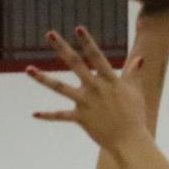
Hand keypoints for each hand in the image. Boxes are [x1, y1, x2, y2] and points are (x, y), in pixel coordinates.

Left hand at [29, 28, 151, 150]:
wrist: (130, 140)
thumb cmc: (134, 115)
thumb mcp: (135, 92)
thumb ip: (133, 74)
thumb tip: (140, 59)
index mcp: (109, 80)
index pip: (97, 56)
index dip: (88, 42)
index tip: (78, 28)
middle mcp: (96, 88)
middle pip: (76, 64)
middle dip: (62, 47)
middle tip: (50, 33)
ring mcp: (86, 103)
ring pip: (60, 88)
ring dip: (43, 78)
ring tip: (28, 69)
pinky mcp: (81, 118)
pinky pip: (61, 116)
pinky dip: (48, 116)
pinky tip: (34, 114)